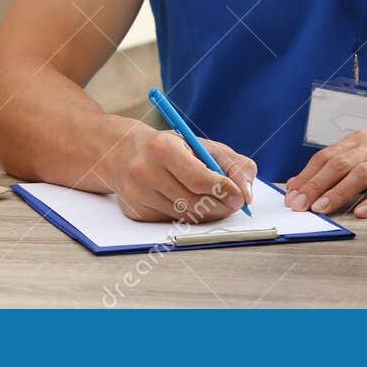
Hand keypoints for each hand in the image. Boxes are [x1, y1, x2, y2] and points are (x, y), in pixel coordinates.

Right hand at [110, 124, 256, 222]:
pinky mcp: (135, 213)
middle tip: (235, 203)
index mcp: (162, 148)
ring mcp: (137, 195)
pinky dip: (188, 216)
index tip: (240, 197)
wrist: (118, 151)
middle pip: (193, 202)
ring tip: (216, 202)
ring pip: (185, 216)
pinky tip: (188, 202)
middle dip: (221, 206)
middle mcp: (145, 172)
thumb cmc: (167, 147)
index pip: (198, 178)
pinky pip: (172, 222)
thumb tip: (247, 193)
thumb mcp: (199, 144)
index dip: (223, 189)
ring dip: (207, 213)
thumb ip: (231, 163)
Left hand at [284, 130, 366, 217]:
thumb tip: (305, 185)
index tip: (290, 194)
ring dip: (340, 192)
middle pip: (341, 163)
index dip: (307, 174)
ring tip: (322, 208)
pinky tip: (362, 213)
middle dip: (316, 184)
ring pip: (363, 174)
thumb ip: (345, 167)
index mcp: (364, 140)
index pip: (328, 156)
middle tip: (299, 204)